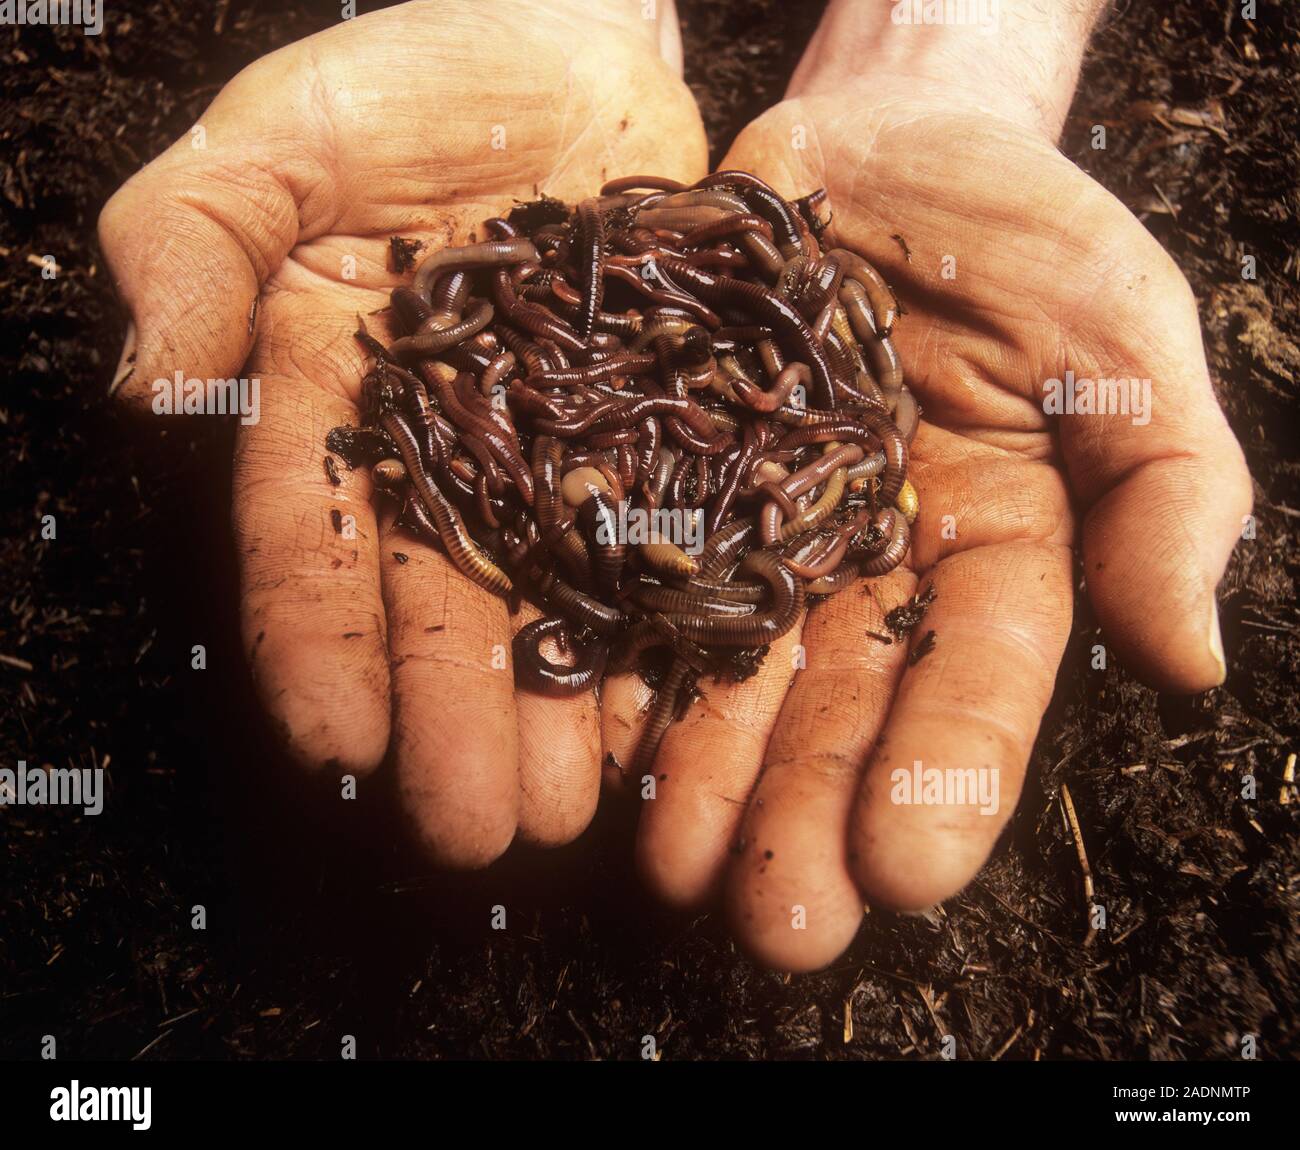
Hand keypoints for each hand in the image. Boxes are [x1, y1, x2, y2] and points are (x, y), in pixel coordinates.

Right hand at [99, 0, 706, 863]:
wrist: (571, 38)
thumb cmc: (414, 79)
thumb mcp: (277, 140)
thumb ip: (195, 247)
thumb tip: (151, 387)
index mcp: (339, 404)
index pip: (314, 538)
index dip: (319, 642)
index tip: (336, 744)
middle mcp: (449, 452)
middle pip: (445, 599)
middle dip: (454, 716)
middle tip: (473, 828)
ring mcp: (562, 451)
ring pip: (555, 597)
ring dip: (558, 709)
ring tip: (568, 807)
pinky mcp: (662, 431)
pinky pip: (667, 539)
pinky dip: (666, 623)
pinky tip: (666, 713)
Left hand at [619, 0, 1251, 968]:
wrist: (875, 149)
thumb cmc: (1017, 237)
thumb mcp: (1120, 336)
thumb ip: (1163, 488)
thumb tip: (1187, 655)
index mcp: (988, 548)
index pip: (974, 681)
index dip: (945, 779)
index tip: (906, 874)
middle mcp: (862, 565)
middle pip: (837, 705)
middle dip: (807, 816)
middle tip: (776, 923)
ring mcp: (753, 526)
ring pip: (723, 665)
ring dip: (698, 773)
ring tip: (670, 869)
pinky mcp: (660, 476)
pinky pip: (628, 569)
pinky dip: (606, 652)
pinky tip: (585, 742)